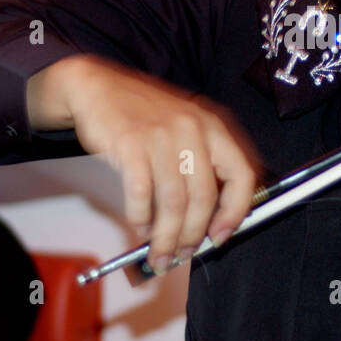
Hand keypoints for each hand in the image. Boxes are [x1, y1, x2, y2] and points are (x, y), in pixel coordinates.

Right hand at [28, 55, 260, 273]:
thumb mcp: (186, 128)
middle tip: (183, 253)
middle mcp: (193, 130)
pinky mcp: (131, 145)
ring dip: (166, 236)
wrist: (99, 87)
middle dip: (194, 235)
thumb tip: (213, 219)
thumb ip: (203, 166)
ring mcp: (161, 137)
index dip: (236, 211)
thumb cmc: (143, 114)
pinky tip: (140, 225)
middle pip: (204, 197)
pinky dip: (140, 218)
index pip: (242, 175)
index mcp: (213, 127)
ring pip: (173, 203)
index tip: (222, 234)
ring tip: (160, 252)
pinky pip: (141, 195)